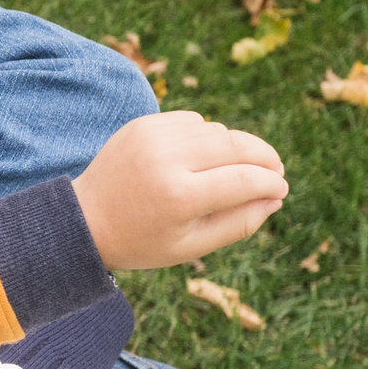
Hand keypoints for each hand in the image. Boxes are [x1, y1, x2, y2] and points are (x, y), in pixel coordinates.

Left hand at [74, 111, 287, 269]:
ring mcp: (153, 136)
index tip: (281, 189)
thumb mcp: (191, 246)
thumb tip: (276, 197)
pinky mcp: (144, 123)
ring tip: (239, 170)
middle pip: (237, 145)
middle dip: (265, 156)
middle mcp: (167, 159)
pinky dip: (207, 137)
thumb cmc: (141, 240)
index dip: (272, 183)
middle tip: (276, 170)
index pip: (246, 179)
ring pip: (218, 130)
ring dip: (236, 147)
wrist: (85, 219)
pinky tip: (202, 158)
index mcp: (180, 197)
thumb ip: (238, 223)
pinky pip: (193, 122)